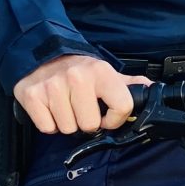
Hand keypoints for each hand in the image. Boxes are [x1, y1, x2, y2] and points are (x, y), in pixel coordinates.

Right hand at [12, 54, 145, 134]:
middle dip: (85, 122)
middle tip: (80, 108)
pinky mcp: (32, 95)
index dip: (115, 119)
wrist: (43, 56)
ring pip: (67, 128)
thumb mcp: (106, 73)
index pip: (122, 106)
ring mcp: (52, 86)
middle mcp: (77, 77)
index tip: (107, 117)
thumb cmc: (78, 71)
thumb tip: (153, 89)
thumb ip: (129, 84)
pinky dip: (49, 123)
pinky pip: (47, 127)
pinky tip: (51, 108)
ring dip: (66, 122)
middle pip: (89, 125)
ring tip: (65, 106)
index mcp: (100, 72)